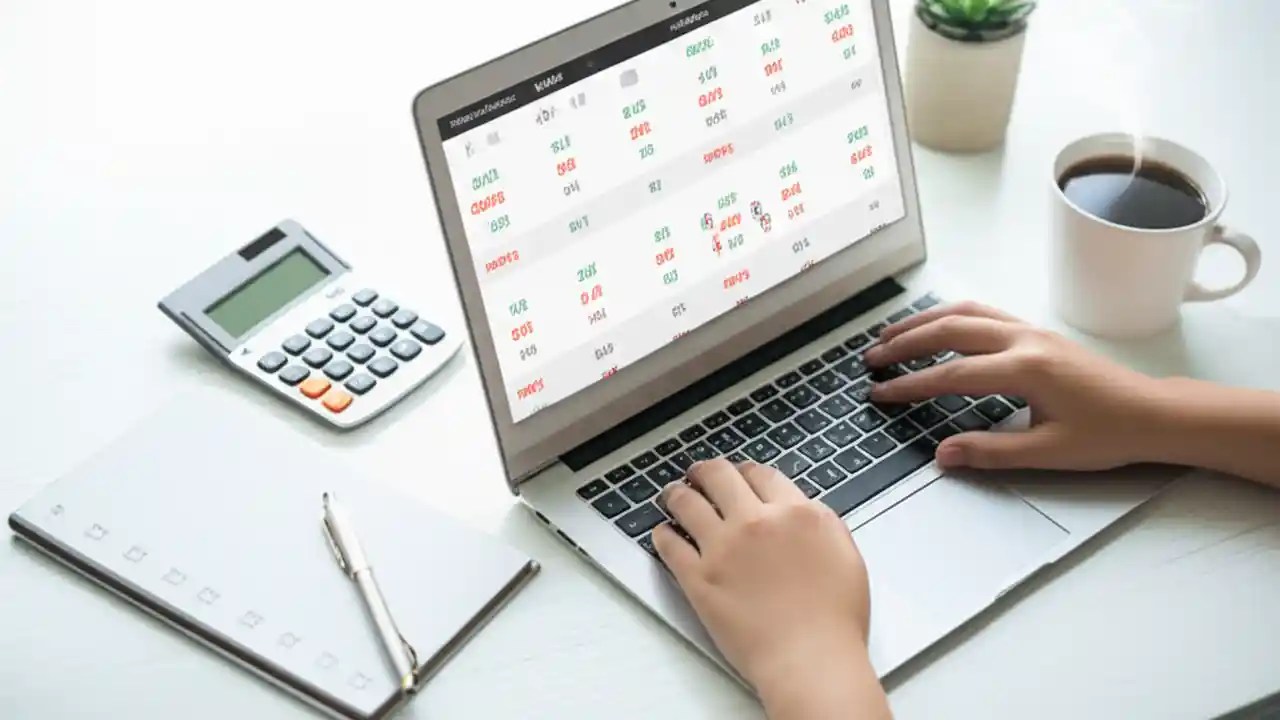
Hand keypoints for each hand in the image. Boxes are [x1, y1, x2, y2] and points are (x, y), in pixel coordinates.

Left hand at [654, 460, 888, 719]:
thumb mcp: (846, 555)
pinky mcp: (698, 578)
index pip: (761, 474)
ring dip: (676, 494)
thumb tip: (801, 511)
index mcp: (797, 513)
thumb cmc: (834, 621)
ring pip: (687, 502)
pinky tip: (663, 534)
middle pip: (719, 476)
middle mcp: (757, 521)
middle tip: (697, 474)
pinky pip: (670, 545)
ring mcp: (724, 548)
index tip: (737, 474)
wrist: (810, 660)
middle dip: (704, 471)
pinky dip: (663, 535)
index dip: (744, 471)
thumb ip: (820, 524)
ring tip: (672, 495)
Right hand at [864, 301, 1166, 470]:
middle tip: (873, 357)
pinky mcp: (1036, 332)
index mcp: (1025, 369)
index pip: (952, 374)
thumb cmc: (1107, 434)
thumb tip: (943, 454)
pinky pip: (984, 312)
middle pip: (951, 330)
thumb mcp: (1048, 453)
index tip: (880, 393)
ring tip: (892, 334)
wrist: (1152, 413)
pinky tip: (936, 325)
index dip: (911, 385)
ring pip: (966, 312)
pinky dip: (951, 315)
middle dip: (906, 342)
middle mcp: (1024, 340)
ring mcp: (1031, 331)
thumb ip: (991, 452)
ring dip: (924, 321)